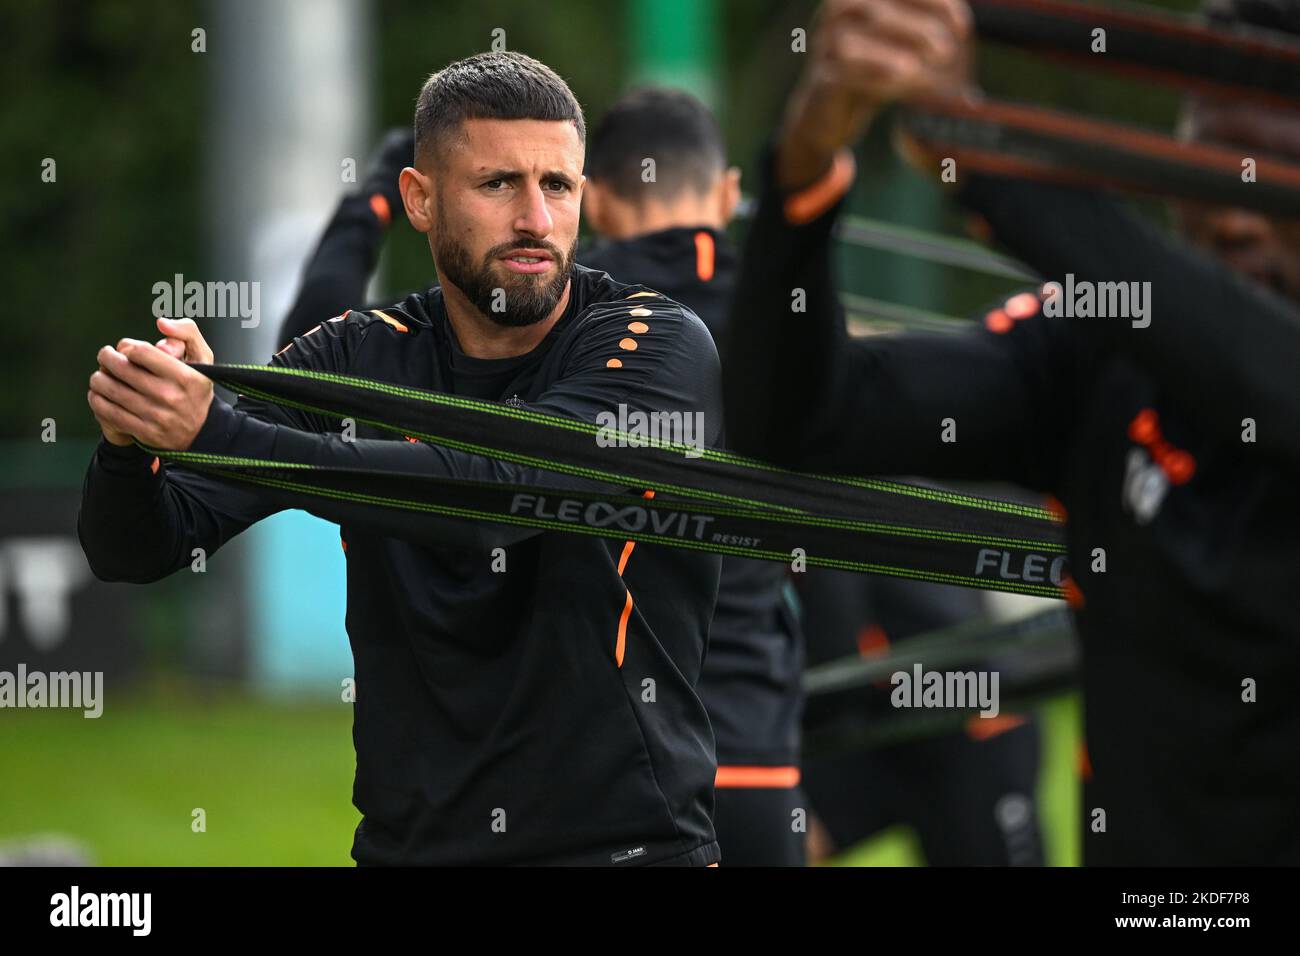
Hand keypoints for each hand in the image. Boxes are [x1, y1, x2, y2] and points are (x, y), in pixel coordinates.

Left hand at [87, 319, 215, 449]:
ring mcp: (157, 416)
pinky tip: (99, 394)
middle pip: (121, 368)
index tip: (126, 350)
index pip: (141, 352)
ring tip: (100, 375)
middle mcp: (171, 396)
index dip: (127, 346)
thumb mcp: (203, 358)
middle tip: (105, 356)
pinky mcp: (145, 432)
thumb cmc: (195, 388)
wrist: (201, 431)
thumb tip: (161, 323)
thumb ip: (187, 332)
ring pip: (111, 390)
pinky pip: (109, 412)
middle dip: (106, 357)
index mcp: (185, 376)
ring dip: (98, 379)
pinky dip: (97, 400)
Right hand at [777, 0, 975, 190]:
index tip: (963, 25)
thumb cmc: (873, 68)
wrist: (829, 111)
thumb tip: (960, 25)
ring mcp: (824, 47)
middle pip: (874, 10)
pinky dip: (871, 80)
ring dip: (889, 56)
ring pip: (851, 43)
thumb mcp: (903, 41)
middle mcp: (837, 13)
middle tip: (945, 52)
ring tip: (917, 70)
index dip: (932, 2)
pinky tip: (897, 85)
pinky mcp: (820, 81)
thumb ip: (929, 24)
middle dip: (915, 29)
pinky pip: (840, 77)